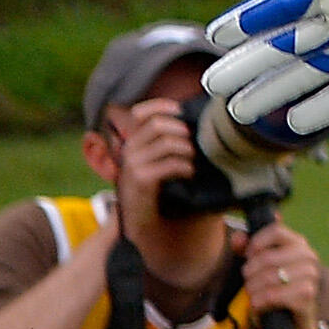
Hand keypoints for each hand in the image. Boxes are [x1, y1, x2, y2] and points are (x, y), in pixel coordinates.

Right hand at [106, 95, 200, 233]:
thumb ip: (170, 144)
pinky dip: (185, 167)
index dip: (160, 106)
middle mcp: (129, 150)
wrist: (141, 222)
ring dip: (186, 149)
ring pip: (165, 142)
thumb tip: (200, 127)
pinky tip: (189, 174)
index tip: (180, 108)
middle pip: (156, 124)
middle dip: (181, 130)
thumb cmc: (156, 190)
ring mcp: (132, 165)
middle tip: (193, 144)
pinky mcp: (139, 180)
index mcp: (134, 142)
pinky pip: (168, 164)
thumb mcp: (159, 162)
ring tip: (192, 160)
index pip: (140, 113)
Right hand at [205, 0, 328, 136]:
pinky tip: (292, 124)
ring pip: (307, 76)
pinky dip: (319, 109)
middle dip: (249, 65)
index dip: (250, 21)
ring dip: (274, 91)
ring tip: (238, 110)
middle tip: (212, 83)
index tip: (215, 34)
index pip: (283, 9)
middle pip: (285, 48)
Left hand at [240, 219, 326, 328]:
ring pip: (269, 277)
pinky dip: (260, 302)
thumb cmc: (276, 289)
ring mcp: (311, 277)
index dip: (256, 243)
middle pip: (268, 257)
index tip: (249, 256)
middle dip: (250, 273)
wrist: (293, 324)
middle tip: (249, 283)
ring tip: (253, 295)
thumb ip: (247, 249)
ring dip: (253, 289)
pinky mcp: (307, 297)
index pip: (276, 231)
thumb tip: (237, 238)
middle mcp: (309, 257)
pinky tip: (259, 306)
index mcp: (299, 244)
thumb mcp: (260, 267)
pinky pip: (273, 295)